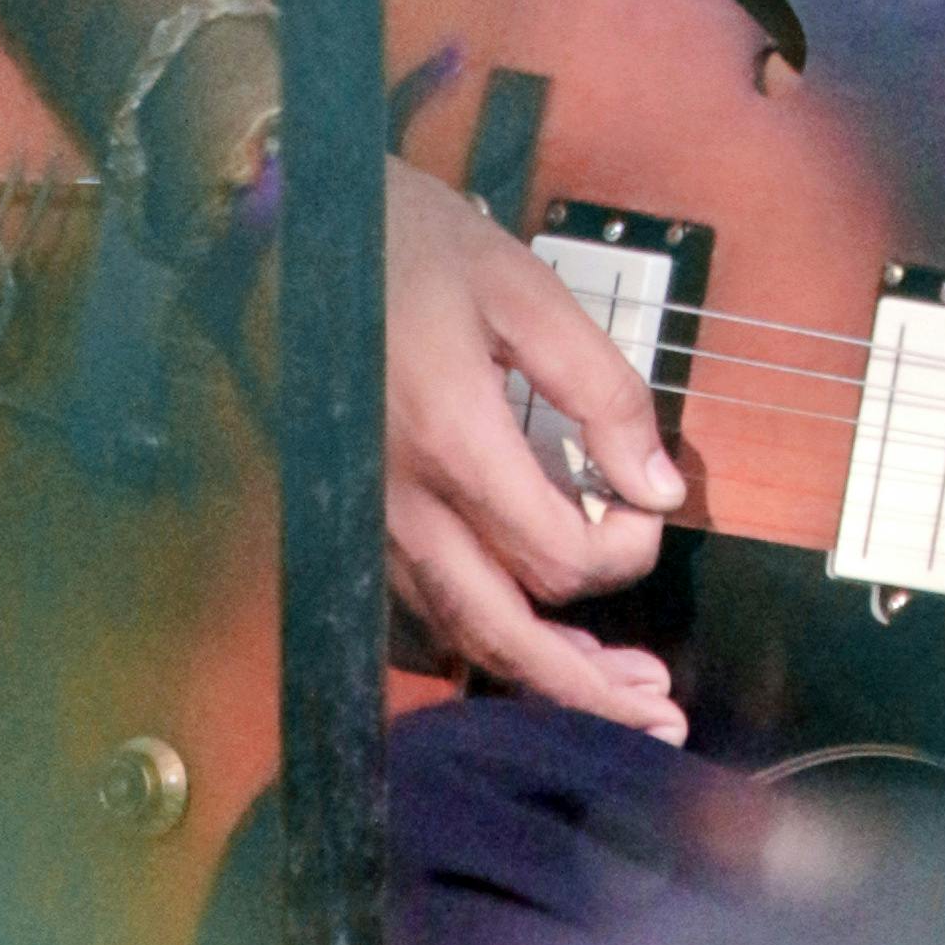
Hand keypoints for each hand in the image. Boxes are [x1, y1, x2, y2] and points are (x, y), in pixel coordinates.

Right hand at [380, 158, 688, 737]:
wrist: (282, 226)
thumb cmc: (407, 243)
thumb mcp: (524, 289)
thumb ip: (600, 388)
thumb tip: (656, 484)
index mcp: (451, 441)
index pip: (558, 554)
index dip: (625, 551)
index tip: (652, 506)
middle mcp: (402, 503)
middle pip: (504, 634)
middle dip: (590, 687)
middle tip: (662, 718)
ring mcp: (369, 519)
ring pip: (460, 633)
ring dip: (542, 674)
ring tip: (619, 696)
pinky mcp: (354, 516)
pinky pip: (424, 606)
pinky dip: (487, 637)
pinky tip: (537, 644)